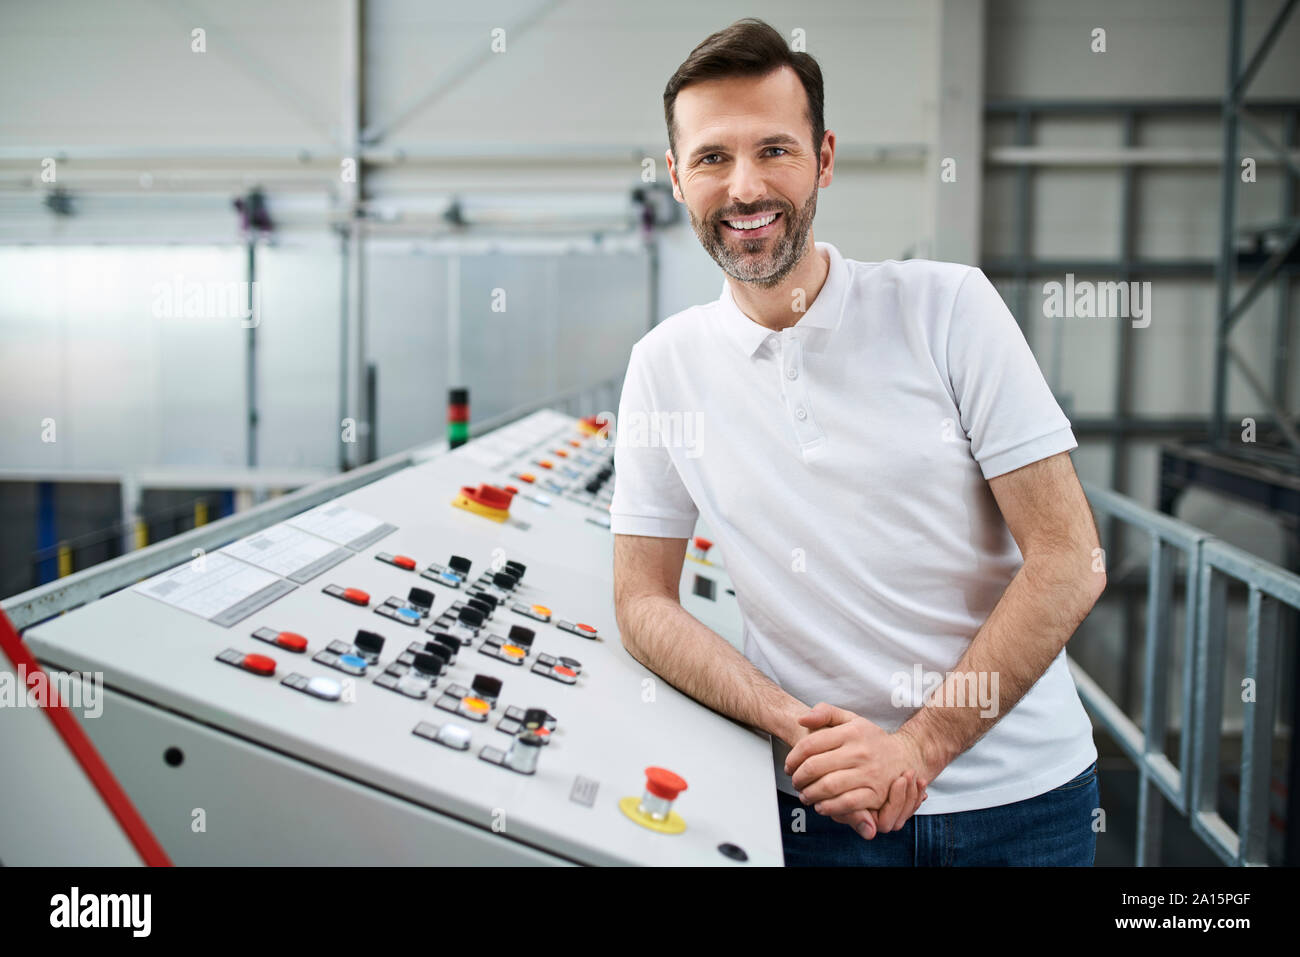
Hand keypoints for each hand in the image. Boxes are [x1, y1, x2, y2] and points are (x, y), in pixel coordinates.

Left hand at [785, 703, 929, 837]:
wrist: (905, 756)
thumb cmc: (871, 739)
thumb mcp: (851, 719)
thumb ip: (826, 712)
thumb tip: (801, 719)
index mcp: (851, 732)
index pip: (810, 744)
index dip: (793, 757)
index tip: (789, 766)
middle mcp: (859, 752)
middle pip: (815, 767)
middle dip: (798, 778)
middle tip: (795, 782)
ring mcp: (869, 773)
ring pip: (828, 786)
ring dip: (810, 794)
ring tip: (805, 795)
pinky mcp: (876, 793)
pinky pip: (847, 803)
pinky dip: (829, 807)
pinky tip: (821, 806)